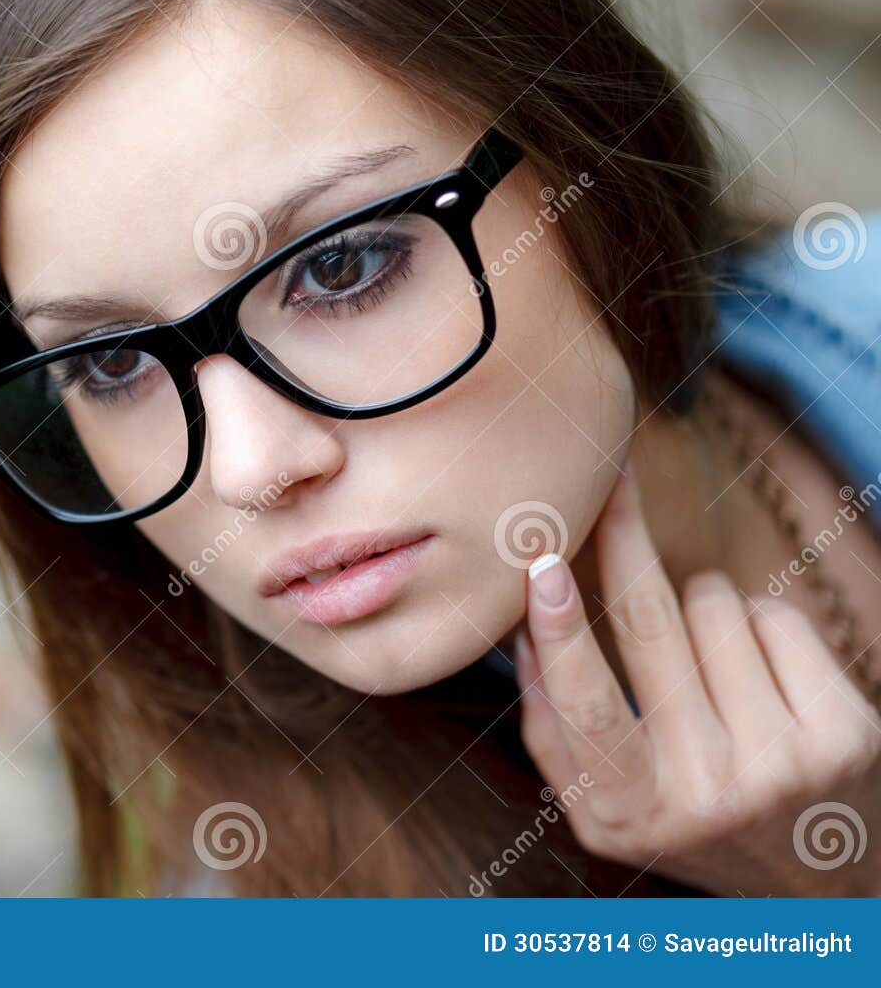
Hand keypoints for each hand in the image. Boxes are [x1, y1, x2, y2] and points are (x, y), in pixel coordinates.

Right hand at [513, 461, 880, 895]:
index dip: (560, 629)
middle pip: (652, 629)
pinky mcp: (846, 733)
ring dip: (699, 606)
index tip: (540, 565)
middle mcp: (710, 794)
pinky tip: (760, 673)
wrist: (823, 887)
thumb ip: (551, 730)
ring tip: (707, 659)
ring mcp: (785, 764)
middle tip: (610, 477)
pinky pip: (776, 617)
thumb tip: (519, 626)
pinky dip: (758, 626)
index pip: (588, 707)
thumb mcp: (604, 811)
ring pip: (714, 606)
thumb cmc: (690, 824)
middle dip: (622, 538)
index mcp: (631, 814)